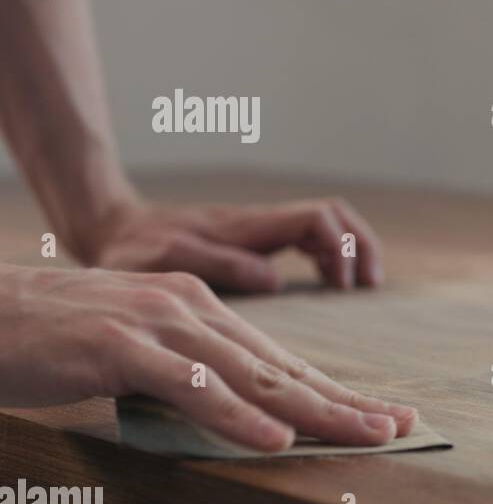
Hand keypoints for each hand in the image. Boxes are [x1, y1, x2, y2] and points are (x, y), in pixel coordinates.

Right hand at [0, 264, 416, 450]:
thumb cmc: (57, 336)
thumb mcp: (138, 352)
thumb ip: (188, 374)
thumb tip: (239, 410)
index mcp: (199, 309)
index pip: (280, 360)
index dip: (334, 389)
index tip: (382, 413)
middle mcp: (190, 309)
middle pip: (282, 367)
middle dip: (345, 400)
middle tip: (398, 426)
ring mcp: (159, 324)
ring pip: (251, 376)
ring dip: (313, 410)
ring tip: (361, 433)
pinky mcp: (121, 347)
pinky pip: (191, 387)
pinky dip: (235, 415)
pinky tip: (274, 437)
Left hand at [86, 198, 383, 292]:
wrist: (112, 230)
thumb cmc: (132, 250)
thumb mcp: (165, 260)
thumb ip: (218, 264)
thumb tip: (273, 279)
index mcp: (245, 227)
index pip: (316, 218)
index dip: (342, 247)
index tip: (345, 286)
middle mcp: (260, 223)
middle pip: (334, 215)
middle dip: (362, 245)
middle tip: (369, 286)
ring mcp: (260, 231)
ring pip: (327, 225)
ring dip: (351, 251)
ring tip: (360, 289)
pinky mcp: (257, 241)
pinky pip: (309, 239)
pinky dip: (332, 257)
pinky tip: (332, 286)